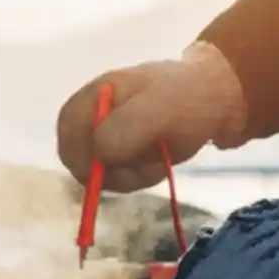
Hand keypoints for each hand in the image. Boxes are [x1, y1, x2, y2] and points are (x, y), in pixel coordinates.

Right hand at [55, 42, 245, 192]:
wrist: (210, 101)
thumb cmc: (185, 98)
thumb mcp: (160, 106)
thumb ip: (127, 125)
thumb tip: (98, 152)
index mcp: (91, 97)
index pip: (67, 135)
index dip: (88, 155)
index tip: (120, 160)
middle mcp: (89, 120)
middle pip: (78, 162)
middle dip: (114, 170)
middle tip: (149, 158)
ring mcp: (102, 140)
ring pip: (98, 177)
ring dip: (132, 174)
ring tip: (159, 153)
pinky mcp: (116, 157)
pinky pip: (117, 181)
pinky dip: (140, 177)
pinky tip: (158, 160)